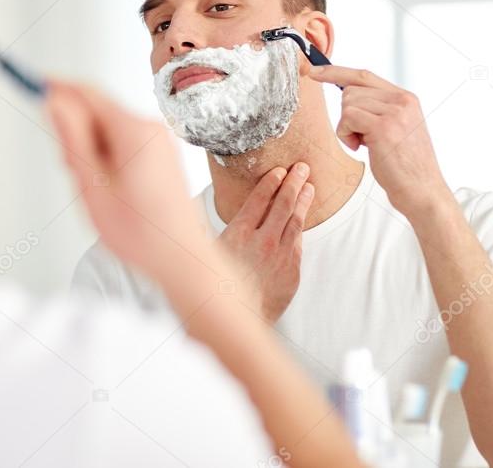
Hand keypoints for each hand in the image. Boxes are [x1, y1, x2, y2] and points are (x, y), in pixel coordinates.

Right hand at [45, 81, 206, 276]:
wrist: (181, 256)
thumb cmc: (141, 232)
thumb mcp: (93, 185)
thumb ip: (72, 138)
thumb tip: (55, 100)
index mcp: (134, 131)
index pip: (87, 93)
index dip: (58, 88)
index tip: (34, 85)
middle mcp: (151, 127)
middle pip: (98, 110)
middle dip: (75, 132)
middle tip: (70, 169)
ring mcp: (159, 139)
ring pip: (108, 128)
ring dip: (90, 148)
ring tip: (95, 188)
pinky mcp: (161, 151)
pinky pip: (123, 140)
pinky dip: (107, 155)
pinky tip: (109, 187)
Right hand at [217, 163, 313, 322]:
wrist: (237, 325)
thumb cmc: (215, 291)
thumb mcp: (203, 257)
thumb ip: (201, 232)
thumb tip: (183, 215)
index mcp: (238, 235)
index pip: (259, 200)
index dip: (270, 183)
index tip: (278, 172)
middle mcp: (262, 242)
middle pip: (282, 205)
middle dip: (293, 183)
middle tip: (301, 168)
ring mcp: (280, 257)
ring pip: (295, 222)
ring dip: (303, 201)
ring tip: (308, 186)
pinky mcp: (292, 271)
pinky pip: (297, 244)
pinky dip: (300, 228)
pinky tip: (301, 219)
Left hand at [309, 65, 449, 217]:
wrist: (422, 190)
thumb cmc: (404, 165)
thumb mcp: (397, 127)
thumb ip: (379, 109)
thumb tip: (347, 94)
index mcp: (406, 98)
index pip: (364, 75)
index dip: (336, 71)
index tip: (314, 71)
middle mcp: (402, 100)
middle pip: (351, 90)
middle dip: (347, 115)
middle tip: (362, 137)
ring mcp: (394, 112)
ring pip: (347, 104)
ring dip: (347, 127)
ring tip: (365, 144)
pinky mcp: (384, 127)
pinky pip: (347, 118)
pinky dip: (346, 134)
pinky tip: (361, 148)